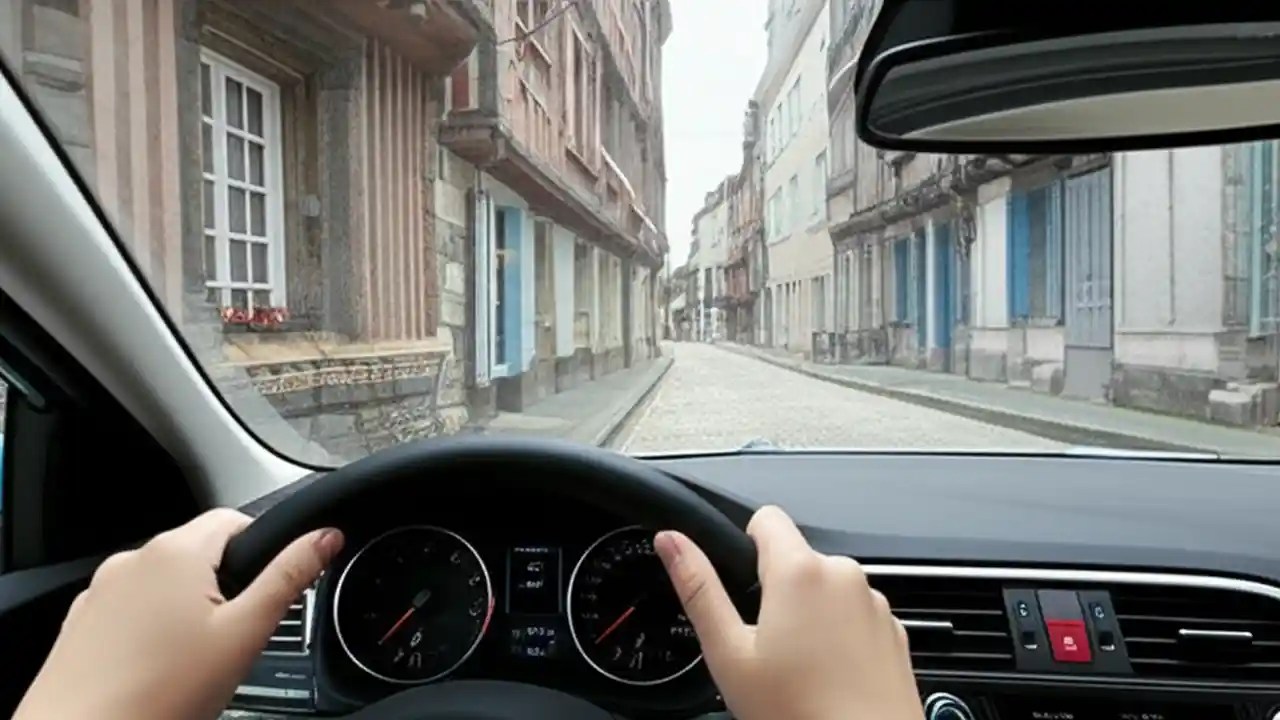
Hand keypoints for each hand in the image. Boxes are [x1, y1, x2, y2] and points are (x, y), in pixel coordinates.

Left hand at [14, 509, 343, 719]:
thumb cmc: (157, 696)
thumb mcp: (244, 634)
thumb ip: (289, 578)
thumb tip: (324, 537)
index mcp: (175, 552)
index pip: (236, 520)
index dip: (263, 551)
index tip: (270, 590)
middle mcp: (132, 560)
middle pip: (200, 553)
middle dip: (225, 587)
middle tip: (233, 639)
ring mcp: (101, 591)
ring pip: (165, 585)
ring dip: (188, 610)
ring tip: (193, 663)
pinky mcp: (82, 622)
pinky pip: (132, 611)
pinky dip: (152, 631)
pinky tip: (159, 670)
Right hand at [654, 505, 921, 719]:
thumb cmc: (799, 713)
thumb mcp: (729, 653)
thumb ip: (698, 588)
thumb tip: (671, 542)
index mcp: (800, 572)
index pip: (767, 518)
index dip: (747, 546)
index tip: (741, 586)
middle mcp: (844, 576)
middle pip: (796, 558)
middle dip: (777, 590)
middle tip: (765, 645)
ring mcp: (874, 603)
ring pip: (826, 588)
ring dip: (810, 614)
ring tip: (799, 667)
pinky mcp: (893, 630)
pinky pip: (854, 615)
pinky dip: (839, 635)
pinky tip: (829, 675)